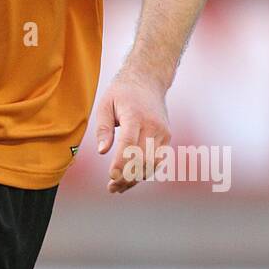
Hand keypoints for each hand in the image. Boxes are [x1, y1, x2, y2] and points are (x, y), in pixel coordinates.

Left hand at [94, 70, 170, 193]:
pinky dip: (145, 172)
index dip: (121, 163)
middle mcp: (153, 125)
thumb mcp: (105, 104)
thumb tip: (101, 151)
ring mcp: (163, 132)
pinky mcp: (167, 137)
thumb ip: (102, 128)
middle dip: (127, 177)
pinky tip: (130, 179)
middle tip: (111, 188)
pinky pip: (157, 160)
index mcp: (135, 116)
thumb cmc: (122, 93)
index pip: (129, 144)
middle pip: (142, 158)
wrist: (148, 80)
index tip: (111, 177)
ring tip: (118, 187)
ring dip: (136, 179)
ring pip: (152, 164)